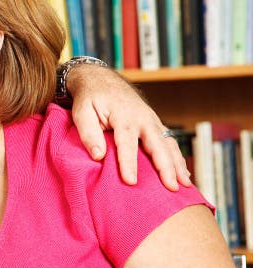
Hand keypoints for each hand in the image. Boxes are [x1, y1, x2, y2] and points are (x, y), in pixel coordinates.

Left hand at [66, 65, 190, 189]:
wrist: (101, 80)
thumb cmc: (89, 99)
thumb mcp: (81, 112)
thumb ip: (88, 133)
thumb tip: (98, 156)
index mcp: (123, 115)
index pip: (127, 143)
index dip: (129, 163)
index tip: (131, 182)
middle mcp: (142, 118)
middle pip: (157, 144)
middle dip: (166, 167)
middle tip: (172, 188)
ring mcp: (151, 120)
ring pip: (168, 144)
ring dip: (178, 164)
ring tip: (186, 185)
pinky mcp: (154, 123)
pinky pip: (168, 142)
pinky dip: (176, 157)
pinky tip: (183, 174)